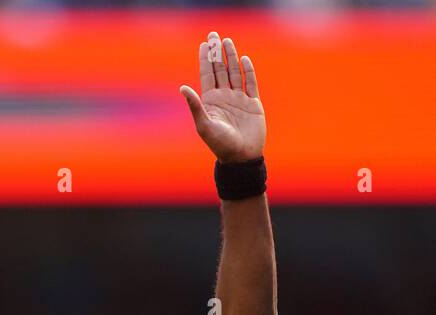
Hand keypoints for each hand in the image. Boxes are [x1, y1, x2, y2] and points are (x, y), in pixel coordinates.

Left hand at [179, 31, 264, 162]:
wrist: (241, 157)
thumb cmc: (220, 144)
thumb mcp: (204, 125)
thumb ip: (194, 105)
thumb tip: (182, 87)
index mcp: (210, 101)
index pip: (206, 75)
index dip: (205, 59)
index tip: (204, 44)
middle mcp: (224, 97)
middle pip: (220, 70)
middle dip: (217, 53)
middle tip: (215, 36)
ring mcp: (239, 99)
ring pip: (235, 73)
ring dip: (231, 58)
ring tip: (227, 42)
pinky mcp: (253, 104)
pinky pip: (251, 83)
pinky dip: (248, 71)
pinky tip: (244, 59)